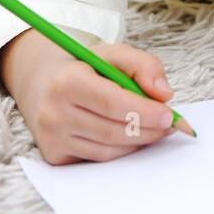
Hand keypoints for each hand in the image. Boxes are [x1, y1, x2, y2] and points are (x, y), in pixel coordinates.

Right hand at [0, 30, 190, 164]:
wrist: (43, 85)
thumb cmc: (86, 68)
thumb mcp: (115, 55)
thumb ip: (144, 66)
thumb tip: (165, 94)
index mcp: (68, 81)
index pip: (112, 103)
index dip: (144, 112)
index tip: (170, 115)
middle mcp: (54, 112)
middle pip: (111, 130)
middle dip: (147, 130)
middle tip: (170, 125)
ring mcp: (51, 138)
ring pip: (107, 150)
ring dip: (138, 143)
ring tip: (157, 130)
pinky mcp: (54, 156)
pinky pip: (97, 159)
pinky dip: (121, 151)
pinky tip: (135, 138)